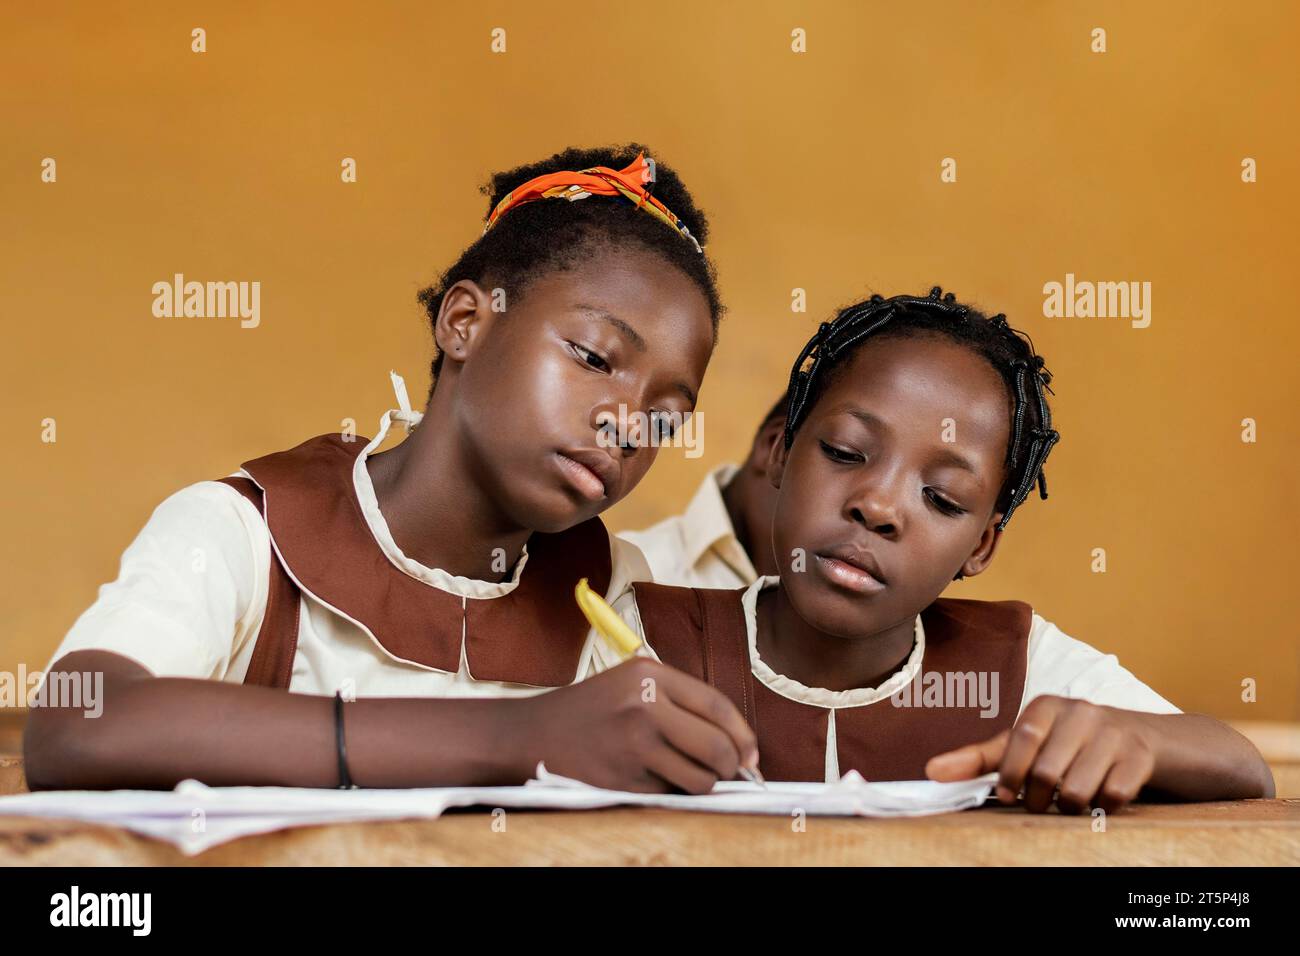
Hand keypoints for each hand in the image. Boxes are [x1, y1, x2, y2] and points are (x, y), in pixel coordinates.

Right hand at [518, 657, 759, 794]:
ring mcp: (633, 745)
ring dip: (702, 784)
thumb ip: (681, 704)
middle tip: (728, 772)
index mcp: (650, 674)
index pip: (718, 705)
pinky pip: (668, 795)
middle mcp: (645, 705)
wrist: (534, 734)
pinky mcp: (622, 779)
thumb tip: (739, 746)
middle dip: (732, 766)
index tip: (751, 754)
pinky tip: (645, 778)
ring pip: (699, 778)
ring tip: (683, 775)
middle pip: (717, 746)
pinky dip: (667, 792)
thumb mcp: (633, 684)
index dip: (743, 734)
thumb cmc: (592, 709)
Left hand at [924, 695, 1155, 813]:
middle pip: (1046, 773)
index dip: (1010, 775)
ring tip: (1069, 801)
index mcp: (1046, 706)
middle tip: (1040, 804)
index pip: (1019, 740)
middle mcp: (1080, 712)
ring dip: (1069, 808)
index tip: (1006, 796)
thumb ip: (980, 757)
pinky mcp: (1139, 756)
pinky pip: (1112, 797)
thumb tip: (931, 772)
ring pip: (1078, 790)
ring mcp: (1113, 732)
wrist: (1140, 738)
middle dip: (1038, 799)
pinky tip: (1100, 797)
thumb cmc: (1068, 743)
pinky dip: (1102, 808)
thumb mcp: (1026, 742)